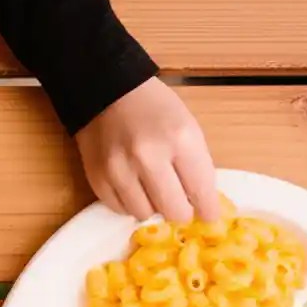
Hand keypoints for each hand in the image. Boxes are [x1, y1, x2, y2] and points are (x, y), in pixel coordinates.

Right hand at [74, 78, 218, 222]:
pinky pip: (120, 209)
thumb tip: (200, 206)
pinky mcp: (98, 178)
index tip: (208, 215)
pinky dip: (130, 203)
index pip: (201, 191)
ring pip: (145, 214)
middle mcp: (148, 157)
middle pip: (173, 211)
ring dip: (152, 206)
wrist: (107, 91)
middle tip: (179, 203)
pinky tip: (133, 186)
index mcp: (179, 139)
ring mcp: (120, 169)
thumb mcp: (187, 127)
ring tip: (151, 188)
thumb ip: (196, 166)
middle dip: (180, 211)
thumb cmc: (154, 108)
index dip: (207, 209)